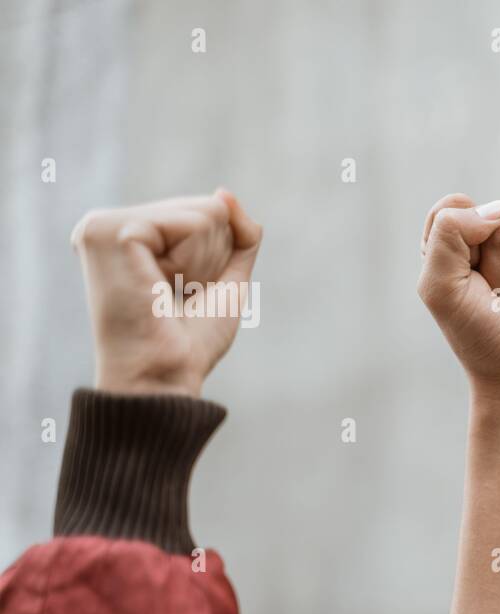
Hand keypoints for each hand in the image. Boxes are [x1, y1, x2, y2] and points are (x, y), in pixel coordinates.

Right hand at [71, 190, 261, 397]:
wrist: (165, 376)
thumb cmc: (190, 340)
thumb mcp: (227, 279)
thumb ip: (238, 235)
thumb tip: (225, 193)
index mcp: (130, 235)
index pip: (206, 213)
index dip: (216, 259)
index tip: (182, 294)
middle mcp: (110, 224)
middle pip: (209, 208)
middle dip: (213, 259)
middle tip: (176, 297)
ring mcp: (104, 224)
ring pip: (206, 212)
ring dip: (204, 264)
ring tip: (166, 293)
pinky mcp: (111, 229)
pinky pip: (192, 222)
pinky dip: (194, 261)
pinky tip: (160, 286)